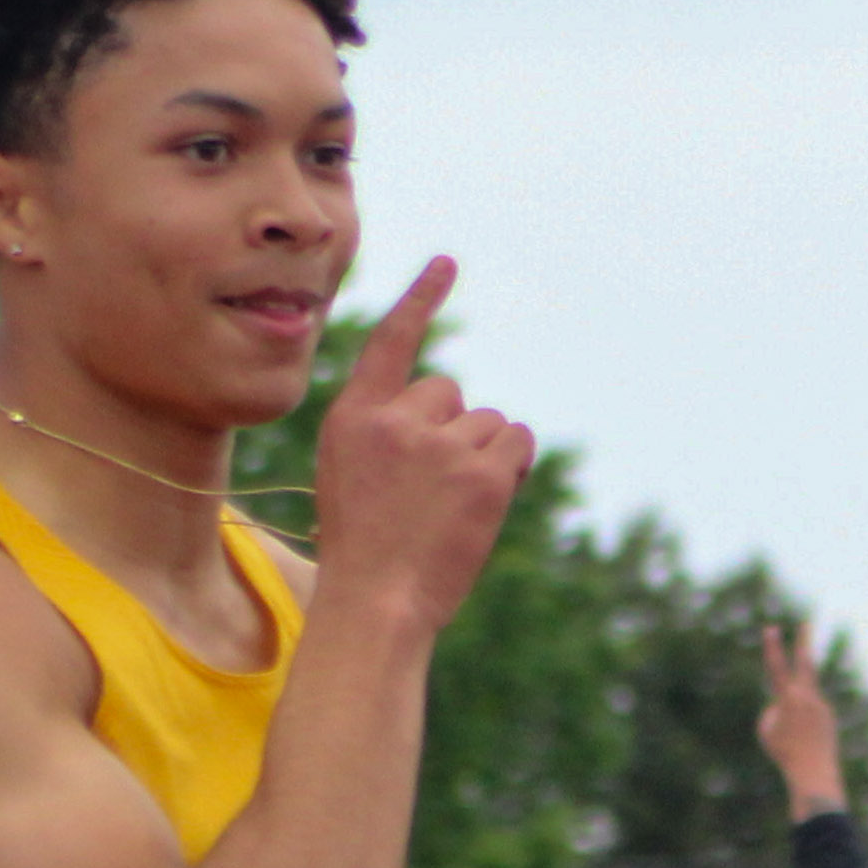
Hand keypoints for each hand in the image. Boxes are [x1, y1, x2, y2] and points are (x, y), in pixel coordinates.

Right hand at [311, 259, 535, 631]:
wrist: (376, 604)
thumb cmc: (365, 553)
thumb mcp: (351, 478)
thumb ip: (388, 434)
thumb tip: (452, 408)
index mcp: (352, 419)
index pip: (392, 342)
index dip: (422, 299)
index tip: (449, 262)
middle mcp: (395, 420)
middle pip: (450, 393)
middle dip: (453, 432)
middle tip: (431, 492)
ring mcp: (439, 444)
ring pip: (487, 423)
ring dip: (482, 458)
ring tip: (451, 510)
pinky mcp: (482, 473)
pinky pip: (517, 442)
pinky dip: (512, 468)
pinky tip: (484, 504)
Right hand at [756, 623, 846, 819]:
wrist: (814, 771)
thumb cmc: (784, 753)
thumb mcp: (766, 729)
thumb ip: (773, 709)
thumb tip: (784, 703)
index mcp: (790, 698)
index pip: (777, 667)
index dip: (772, 647)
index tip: (771, 628)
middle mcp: (809, 696)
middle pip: (805, 663)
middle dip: (804, 642)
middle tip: (806, 623)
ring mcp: (821, 705)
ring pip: (799, 702)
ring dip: (791, 719)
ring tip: (793, 739)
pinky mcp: (827, 716)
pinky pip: (806, 716)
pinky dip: (799, 728)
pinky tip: (804, 744)